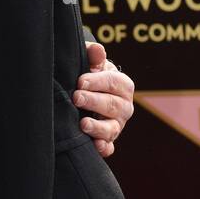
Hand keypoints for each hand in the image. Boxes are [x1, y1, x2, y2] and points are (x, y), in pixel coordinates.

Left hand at [73, 41, 134, 157]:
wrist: (86, 93)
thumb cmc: (89, 75)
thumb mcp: (91, 63)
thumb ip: (93, 56)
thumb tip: (97, 50)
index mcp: (123, 85)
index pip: (114, 82)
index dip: (97, 82)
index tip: (80, 81)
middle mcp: (124, 107)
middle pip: (112, 105)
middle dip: (93, 101)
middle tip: (76, 98)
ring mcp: (117, 125)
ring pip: (112, 128)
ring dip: (98, 127)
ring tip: (83, 124)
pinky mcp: (108, 141)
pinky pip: (109, 147)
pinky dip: (104, 148)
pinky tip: (96, 147)